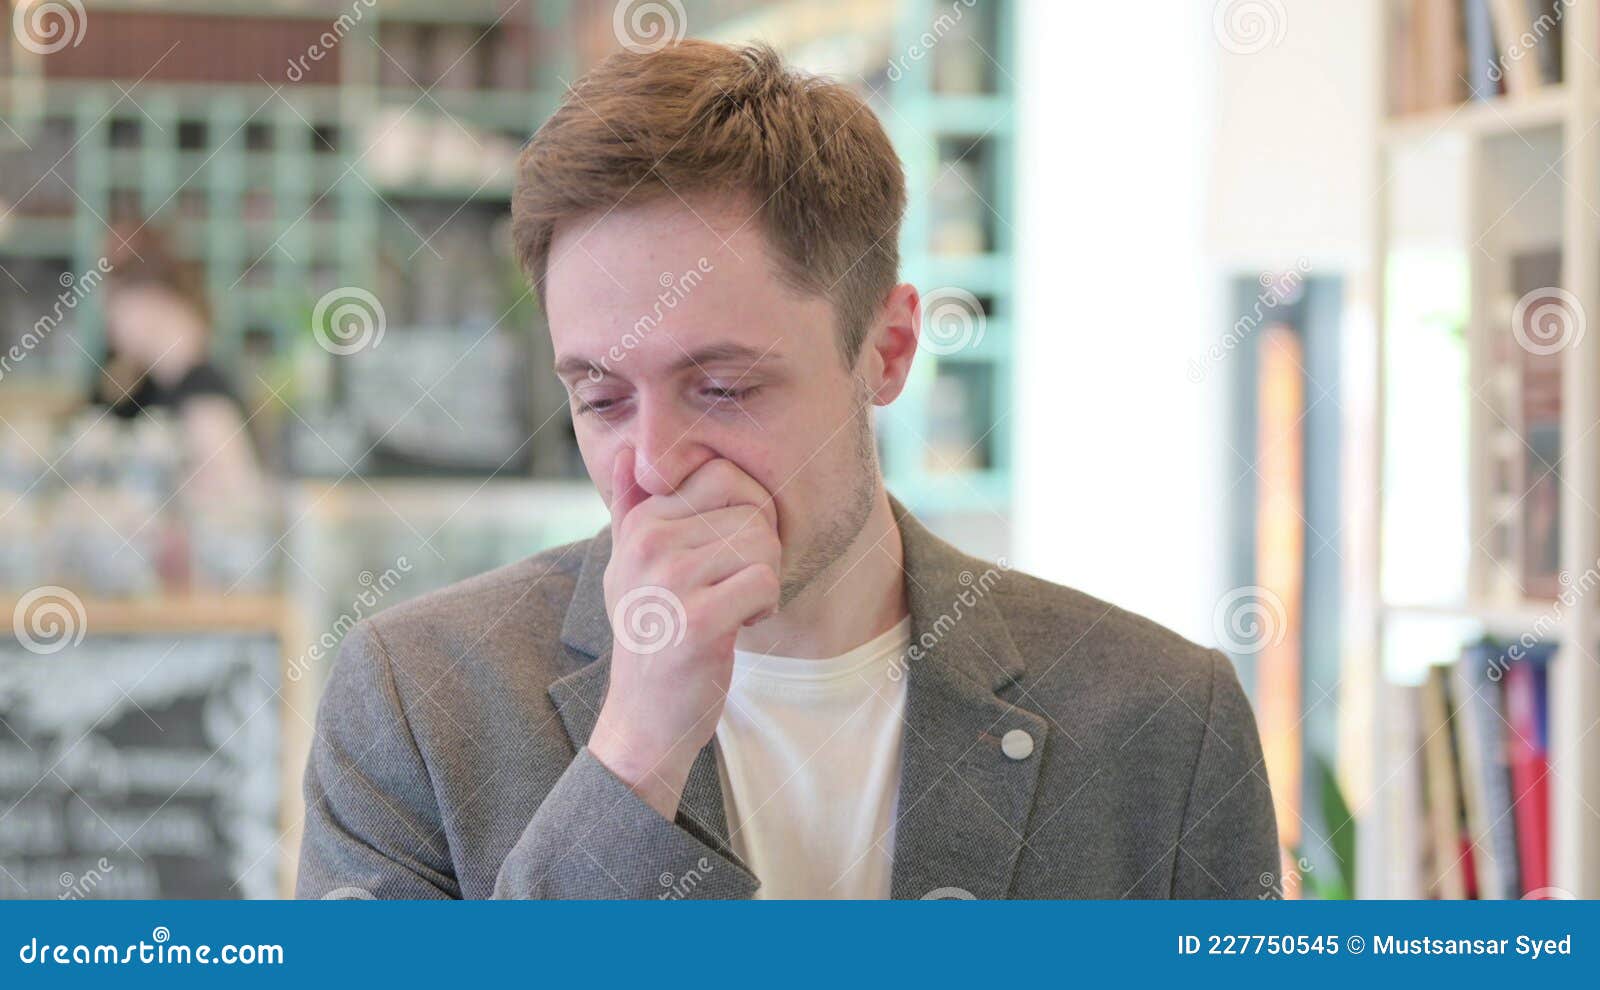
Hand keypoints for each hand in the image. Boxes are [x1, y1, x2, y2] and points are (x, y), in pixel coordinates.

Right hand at [587, 449, 779, 819]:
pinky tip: (740, 627)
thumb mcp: (629, 566)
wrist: (644, 718)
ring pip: (763, 542)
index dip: (749, 510)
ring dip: (765, 579)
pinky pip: (766, 580)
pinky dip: (766, 606)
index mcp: (640, 523)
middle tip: (736, 585)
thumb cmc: (651, 636)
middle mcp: (648, 545)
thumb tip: (628, 451)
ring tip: (735, 607)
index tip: (729, 550)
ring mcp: (670, 582)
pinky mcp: (698, 622)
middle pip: (751, 507)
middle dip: (762, 547)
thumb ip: (631, 507)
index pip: (723, 473)